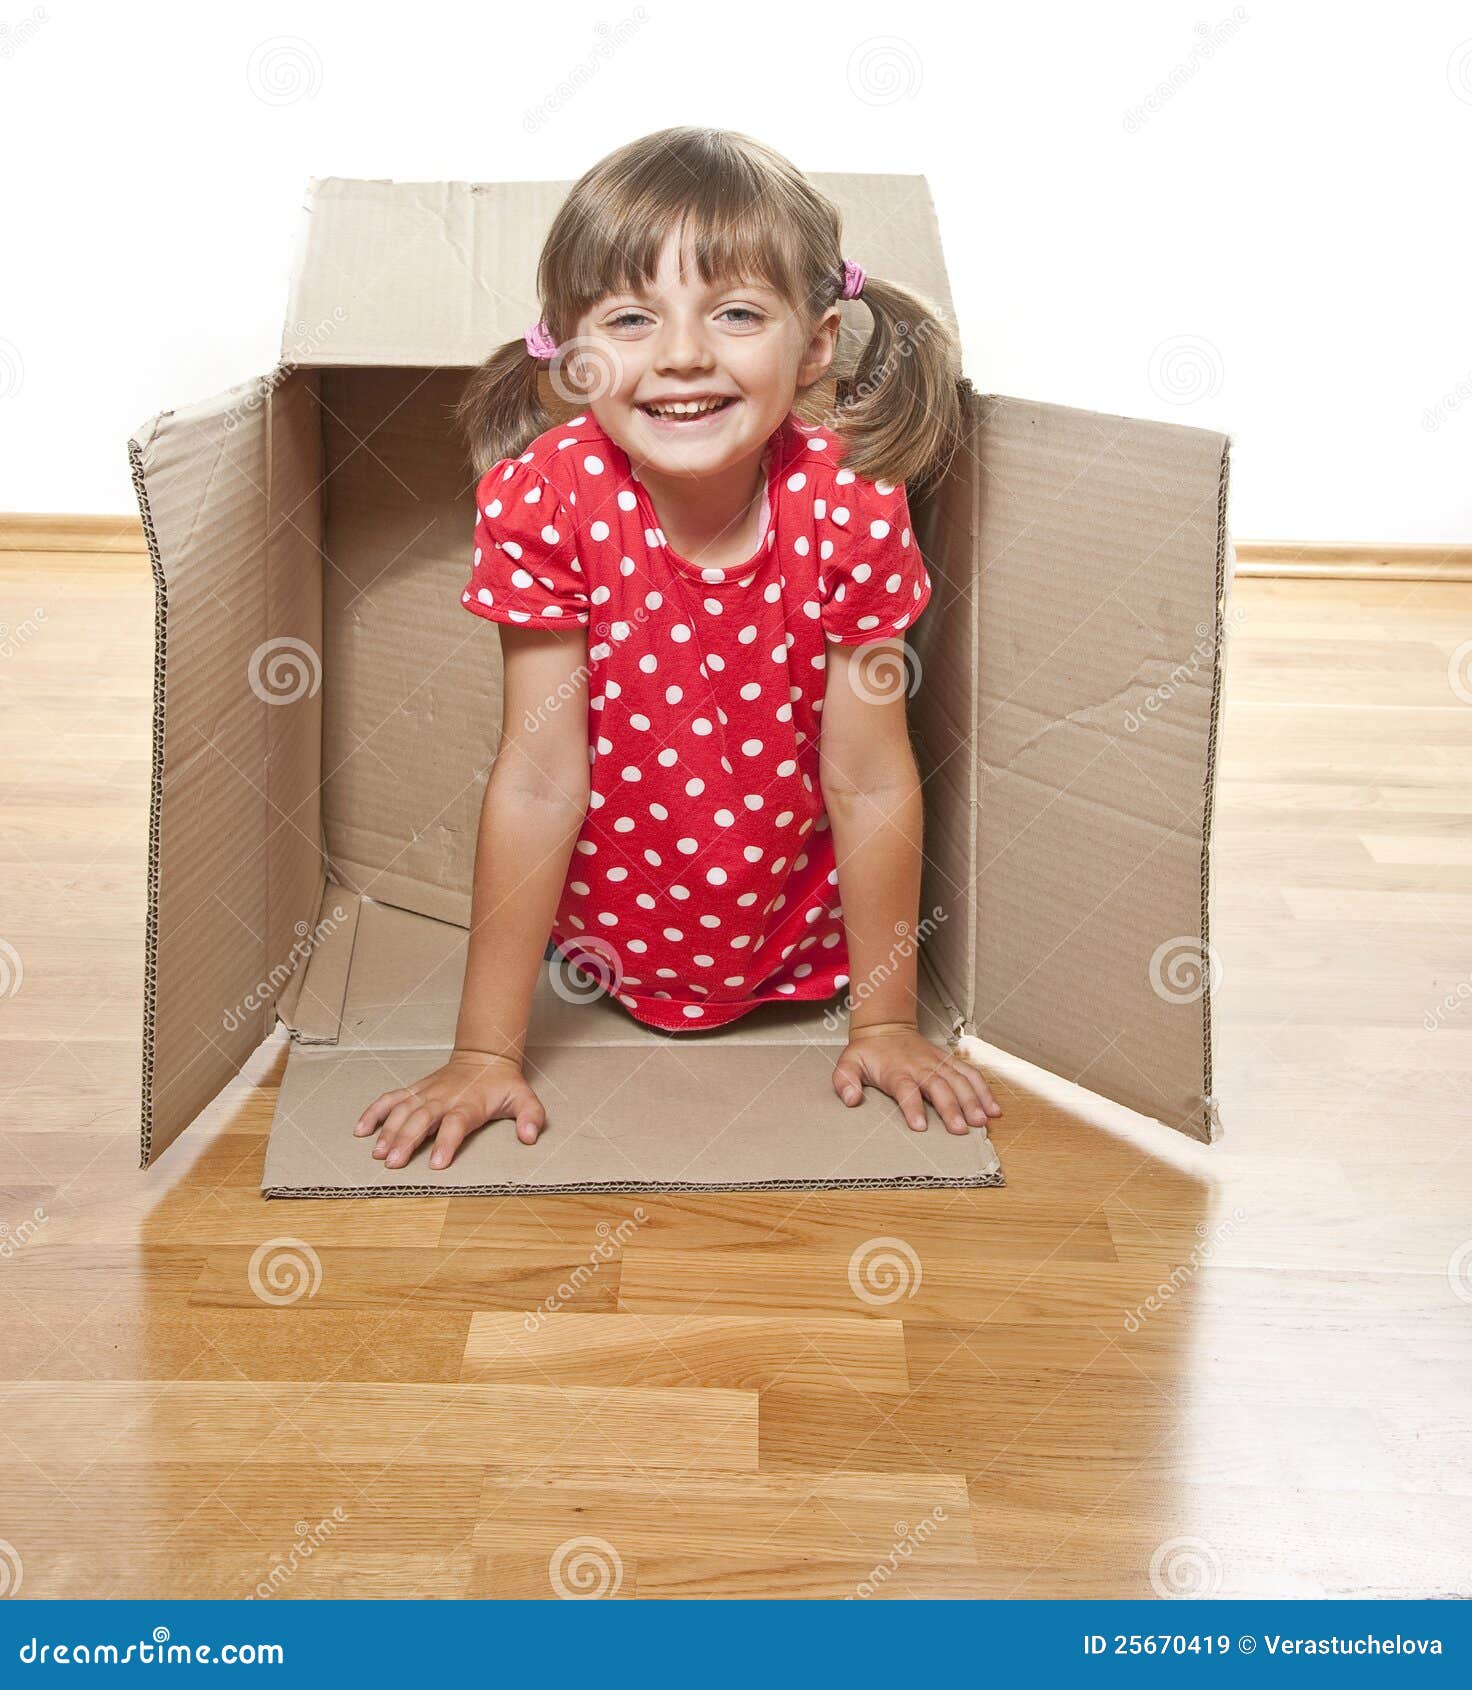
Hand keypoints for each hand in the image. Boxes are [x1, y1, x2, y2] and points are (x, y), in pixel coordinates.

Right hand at [353, 1049, 546, 1169]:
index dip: (446, 1142)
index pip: (456, 1124)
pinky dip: (373, 1112)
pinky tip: (360, 1130)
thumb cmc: (502, 1084)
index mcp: (469, 1104)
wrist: (484, 1056)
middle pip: (421, 1119)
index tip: (437, 1163)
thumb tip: (530, 1136)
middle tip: (394, 1163)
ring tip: (377, 1154)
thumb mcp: (525, 1098)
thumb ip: (531, 1117)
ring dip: (388, 1131)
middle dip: (406, 1141)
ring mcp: (426, 1093)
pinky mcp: (415, 1090)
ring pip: (402, 1110)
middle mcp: (444, 1098)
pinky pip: (390, 1099)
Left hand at [831, 1022, 1003, 1135]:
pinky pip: (970, 1074)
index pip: (905, 1088)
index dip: (912, 1106)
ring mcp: (937, 1063)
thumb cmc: (868, 1053)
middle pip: (938, 1086)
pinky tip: (994, 1109)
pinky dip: (984, 1090)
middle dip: (951, 1107)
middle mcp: (920, 1066)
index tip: (920, 1126)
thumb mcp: (847, 1064)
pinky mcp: (949, 1062)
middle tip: (961, 1129)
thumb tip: (851, 1099)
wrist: (886, 1027)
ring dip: (972, 1100)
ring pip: (958, 1080)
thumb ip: (845, 1081)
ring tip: (982, 1122)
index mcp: (895, 1070)